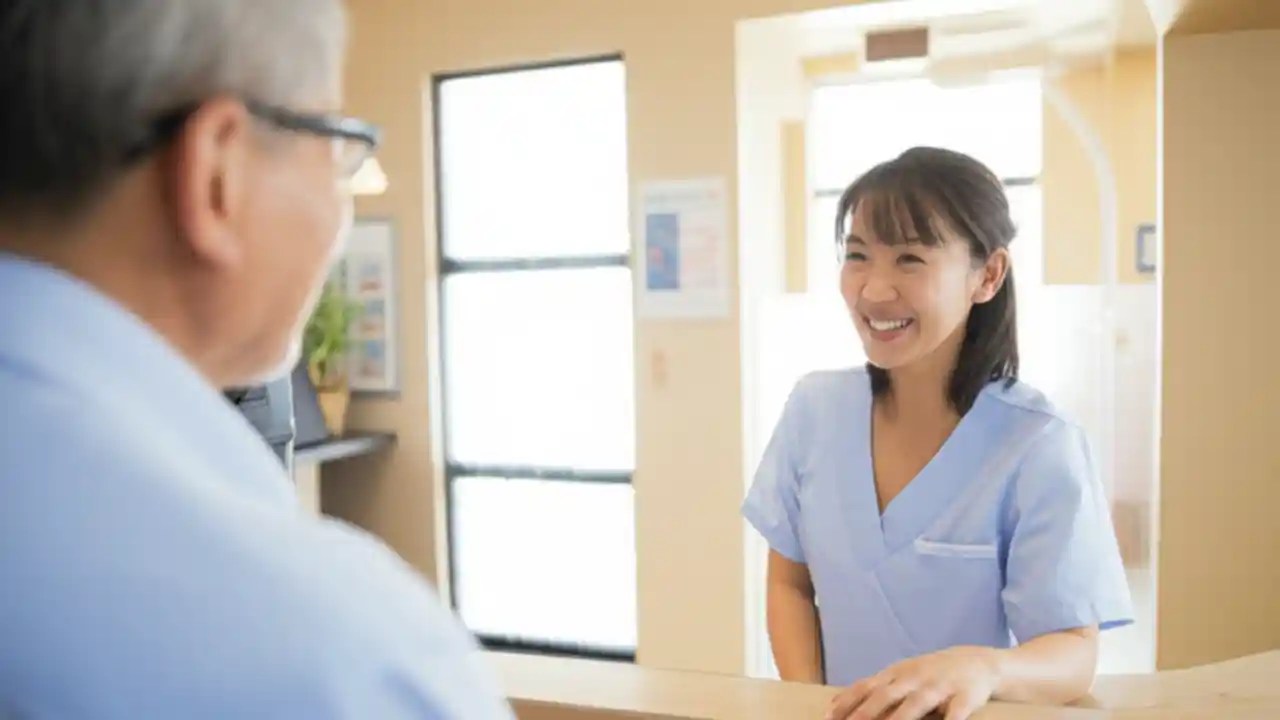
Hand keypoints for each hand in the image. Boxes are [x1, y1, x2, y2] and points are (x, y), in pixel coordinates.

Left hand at [825, 646, 1001, 719]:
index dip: (847, 702)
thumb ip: (871, 688)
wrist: (978, 662)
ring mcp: (940, 686)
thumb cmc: (929, 674)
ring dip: (901, 719)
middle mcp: (915, 678)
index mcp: (897, 674)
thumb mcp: (899, 675)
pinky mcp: (966, 696)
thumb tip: (834, 704)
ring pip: (918, 703)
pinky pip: (957, 712)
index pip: (866, 687)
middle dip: (867, 712)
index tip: (828, 717)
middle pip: (887, 695)